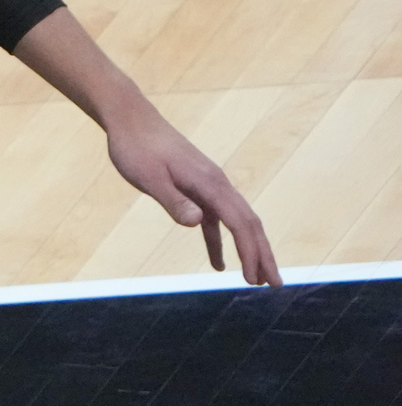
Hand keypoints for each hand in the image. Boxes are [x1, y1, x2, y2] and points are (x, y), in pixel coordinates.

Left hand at [105, 107, 280, 286]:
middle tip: (275, 285)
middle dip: (263, 255)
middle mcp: (217, 184)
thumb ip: (173, 200)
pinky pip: (215, 220)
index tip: (256, 279)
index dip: (251, 253)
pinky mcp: (196, 188)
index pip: (240, 223)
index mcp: (210, 183)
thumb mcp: (149, 178)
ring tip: (256, 279)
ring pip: (237, 222)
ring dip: (248, 250)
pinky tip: (218, 264)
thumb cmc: (136, 148)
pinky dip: (219, 242)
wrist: (131, 120)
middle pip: (249, 224)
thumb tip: (198, 222)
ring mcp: (208, 186)